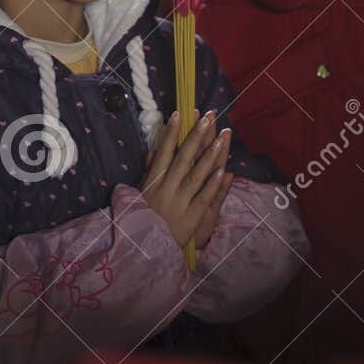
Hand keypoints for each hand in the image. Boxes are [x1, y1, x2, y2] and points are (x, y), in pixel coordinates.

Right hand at [140, 110, 232, 249]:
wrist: (144, 250)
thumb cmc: (143, 218)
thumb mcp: (141, 193)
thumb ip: (149, 173)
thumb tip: (153, 151)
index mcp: (154, 182)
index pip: (164, 152)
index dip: (172, 133)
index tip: (179, 113)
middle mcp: (167, 188)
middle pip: (183, 158)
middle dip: (196, 136)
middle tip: (207, 117)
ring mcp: (180, 202)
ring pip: (196, 174)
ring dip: (210, 155)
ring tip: (221, 137)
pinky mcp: (191, 217)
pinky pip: (203, 198)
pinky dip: (212, 184)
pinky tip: (222, 169)